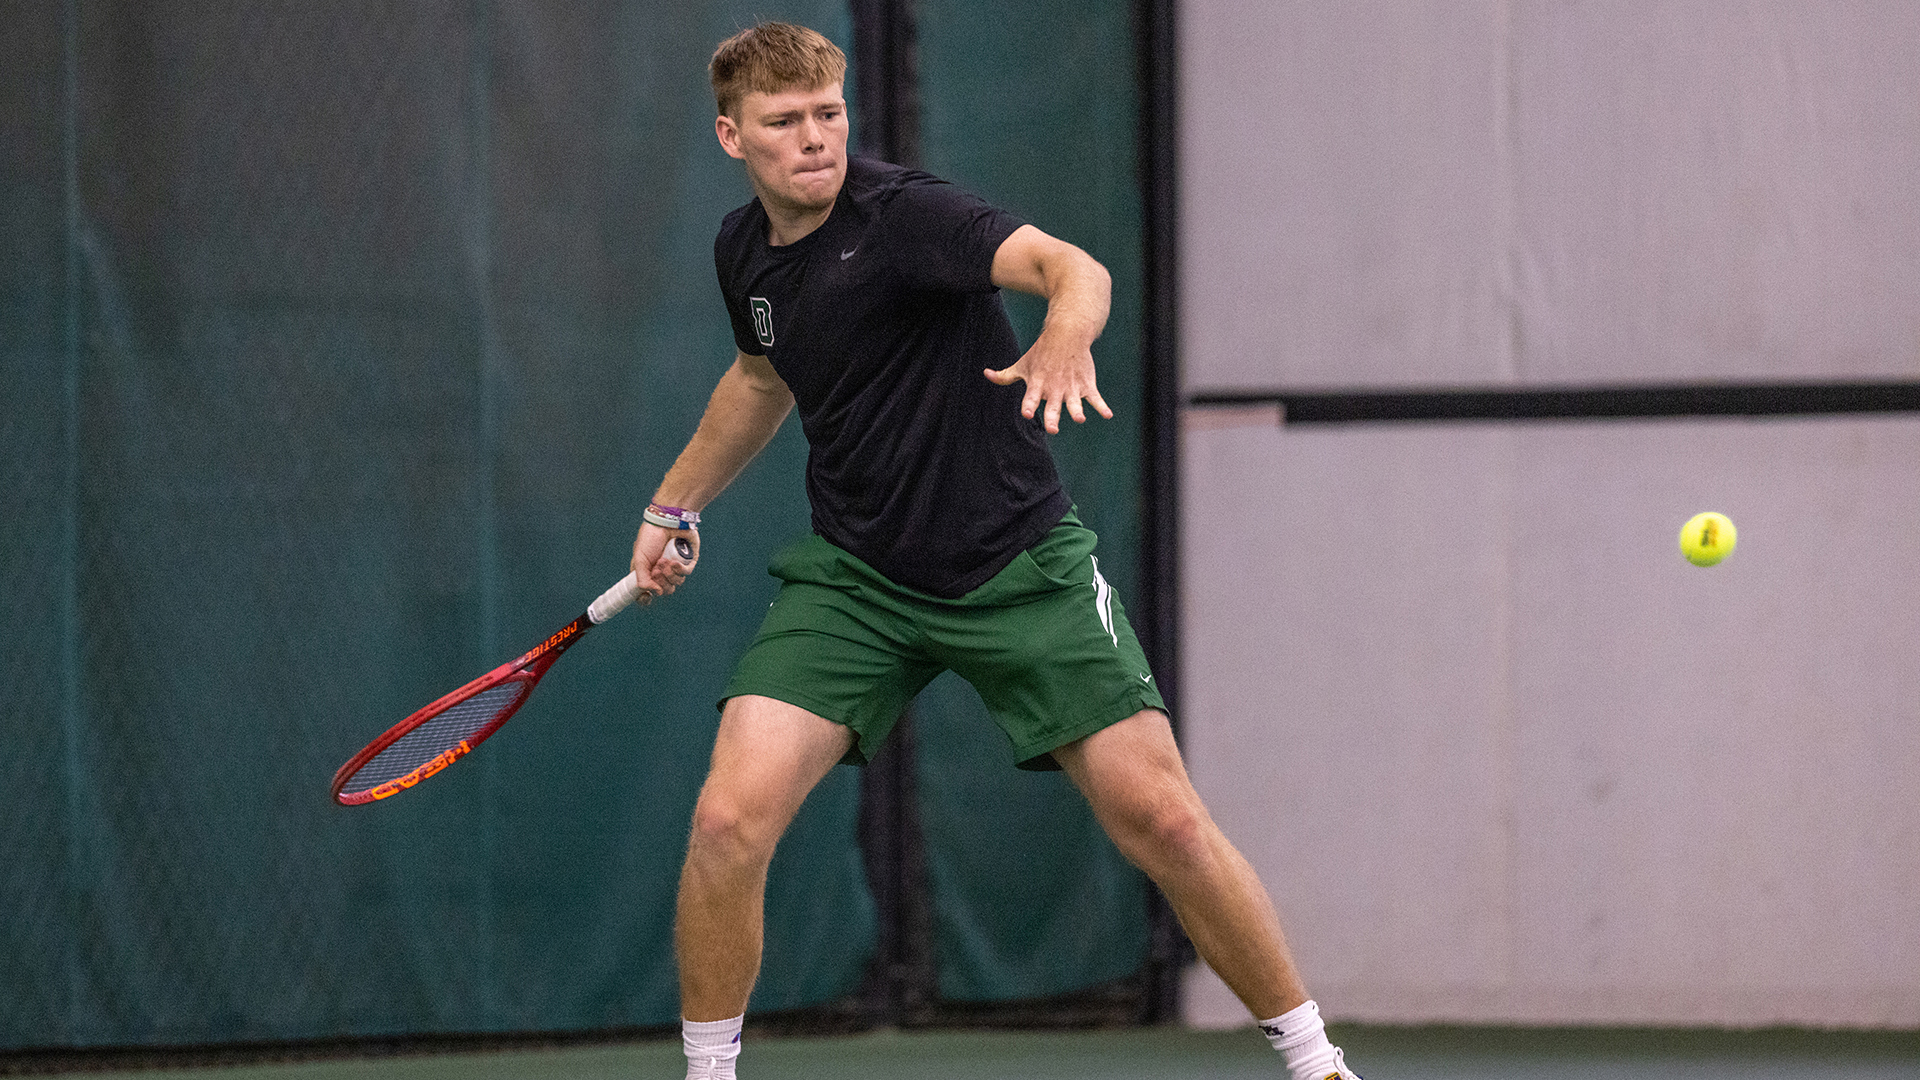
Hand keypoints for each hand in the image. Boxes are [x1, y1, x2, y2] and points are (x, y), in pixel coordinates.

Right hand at [631, 522, 700, 597]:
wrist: (666, 521)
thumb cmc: (650, 537)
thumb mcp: (639, 559)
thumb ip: (642, 579)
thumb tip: (657, 594)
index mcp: (648, 571)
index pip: (648, 592)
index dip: (646, 598)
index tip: (646, 597)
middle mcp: (663, 571)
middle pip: (665, 590)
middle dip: (660, 581)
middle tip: (656, 569)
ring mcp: (676, 567)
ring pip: (676, 583)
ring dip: (669, 574)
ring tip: (664, 560)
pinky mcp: (689, 561)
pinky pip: (686, 573)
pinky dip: (679, 570)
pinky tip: (674, 562)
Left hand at [983, 328, 1113, 434]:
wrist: (1067, 334)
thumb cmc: (1041, 352)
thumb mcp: (1021, 364)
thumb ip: (1004, 375)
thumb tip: (986, 374)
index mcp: (1037, 384)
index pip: (1031, 398)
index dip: (1029, 405)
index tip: (1028, 413)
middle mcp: (1054, 388)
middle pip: (1053, 406)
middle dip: (1053, 417)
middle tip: (1053, 428)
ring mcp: (1072, 387)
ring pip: (1075, 402)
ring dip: (1077, 410)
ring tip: (1080, 419)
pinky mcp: (1086, 385)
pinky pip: (1095, 398)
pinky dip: (1102, 406)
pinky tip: (1108, 415)